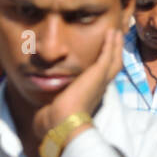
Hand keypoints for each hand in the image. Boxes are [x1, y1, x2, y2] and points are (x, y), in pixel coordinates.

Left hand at [31, 27, 120, 142]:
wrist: (62, 123)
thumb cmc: (54, 121)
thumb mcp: (54, 108)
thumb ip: (51, 105)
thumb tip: (40, 109)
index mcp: (90, 96)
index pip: (101, 79)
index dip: (104, 68)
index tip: (104, 58)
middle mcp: (99, 88)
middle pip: (113, 67)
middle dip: (115, 53)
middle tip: (116, 40)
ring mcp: (101, 80)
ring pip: (114, 59)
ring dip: (116, 45)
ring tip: (116, 33)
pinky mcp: (99, 73)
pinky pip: (109, 54)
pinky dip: (111, 43)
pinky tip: (111, 33)